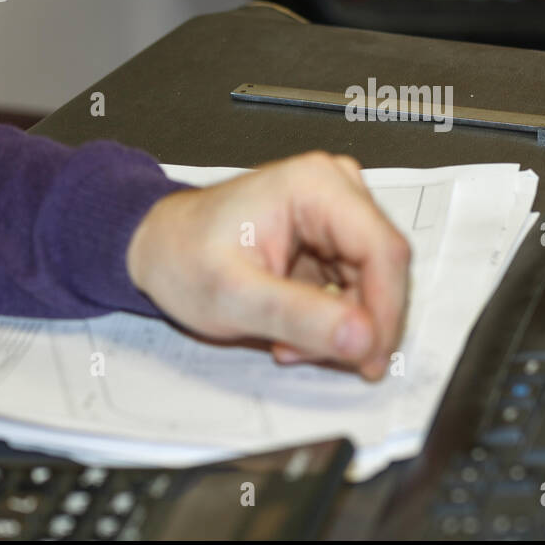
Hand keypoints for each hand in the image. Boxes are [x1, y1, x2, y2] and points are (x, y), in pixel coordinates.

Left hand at [125, 152, 410, 379]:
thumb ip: (302, 318)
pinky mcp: (333, 236)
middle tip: (322, 358)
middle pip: (383, 268)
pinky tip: (295, 332)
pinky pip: (356, 287)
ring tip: (292, 344)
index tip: (369, 358)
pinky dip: (332, 319)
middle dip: (358, 323)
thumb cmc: (183, 256)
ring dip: (342, 325)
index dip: (385, 311)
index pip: (383, 250)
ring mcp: (337, 211)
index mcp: (316, 185)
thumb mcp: (235, 297)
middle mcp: (335, 188)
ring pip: (373, 283)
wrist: (158, 247)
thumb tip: (363, 338)